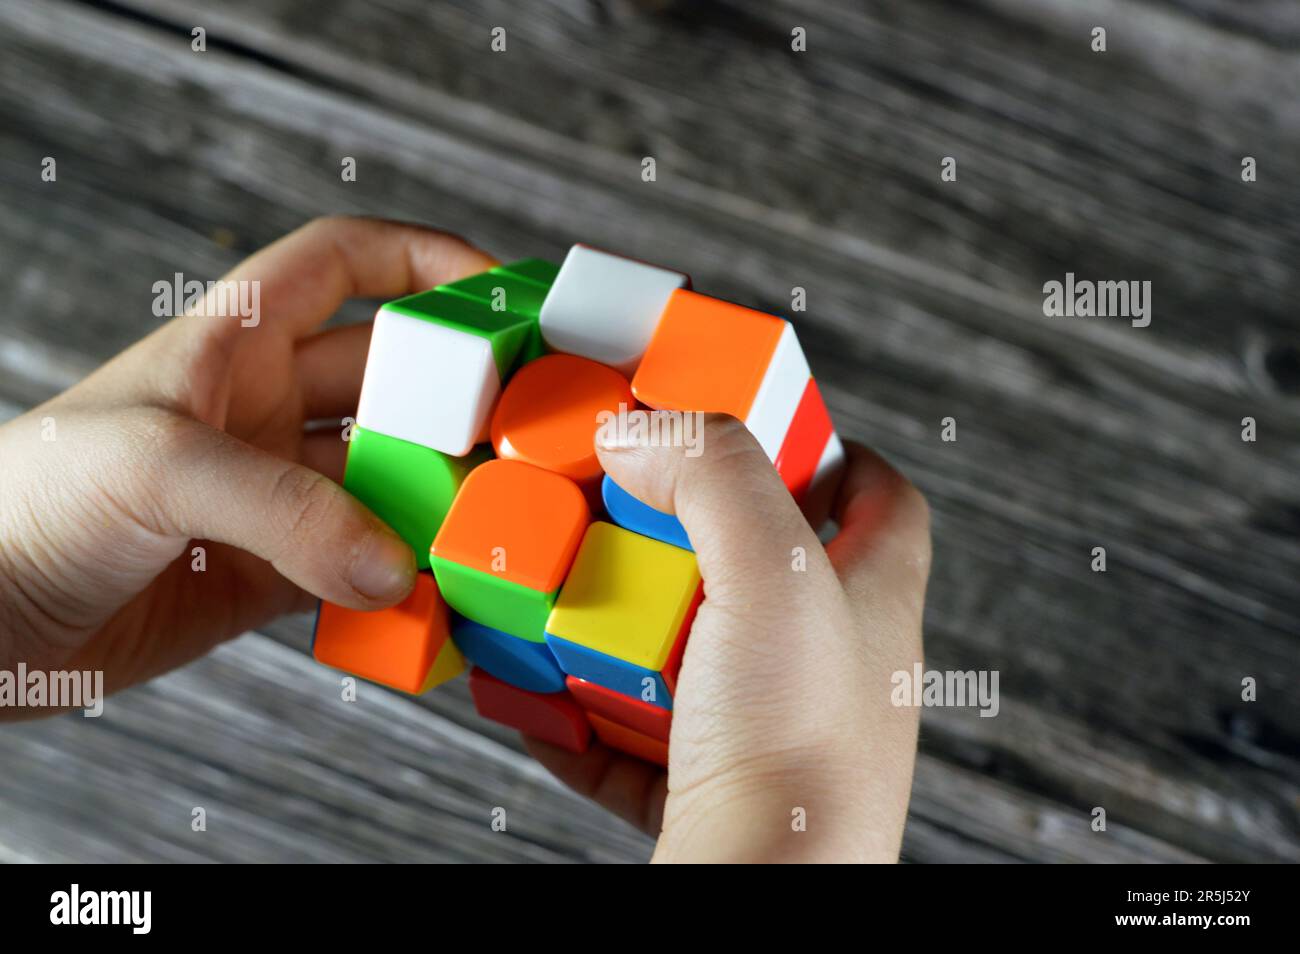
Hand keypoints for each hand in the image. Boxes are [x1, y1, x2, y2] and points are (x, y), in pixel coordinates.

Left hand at [0, 216, 494, 705]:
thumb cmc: (25, 503)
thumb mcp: (157, 468)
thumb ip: (285, 511)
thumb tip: (393, 567)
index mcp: (234, 342)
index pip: (346, 263)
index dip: (428, 264)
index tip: (502, 296)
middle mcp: (264, 408)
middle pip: (395, 382)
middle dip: (460, 401)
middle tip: (524, 433)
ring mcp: (275, 493)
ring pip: (391, 480)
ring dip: (441, 503)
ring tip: (490, 528)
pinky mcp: (273, 573)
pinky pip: (365, 568)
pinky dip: (407, 582)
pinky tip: (436, 596)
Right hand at [525, 416, 930, 861]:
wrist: (759, 898)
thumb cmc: (797, 745)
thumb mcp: (770, 574)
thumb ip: (713, 476)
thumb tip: (639, 430)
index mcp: (871, 605)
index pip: (881, 502)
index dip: (827, 450)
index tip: (758, 424)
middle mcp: (829, 670)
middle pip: (763, 573)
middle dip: (683, 535)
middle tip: (621, 506)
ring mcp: (768, 735)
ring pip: (687, 657)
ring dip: (617, 626)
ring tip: (564, 594)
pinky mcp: (707, 792)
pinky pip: (631, 740)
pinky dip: (581, 714)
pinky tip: (536, 697)